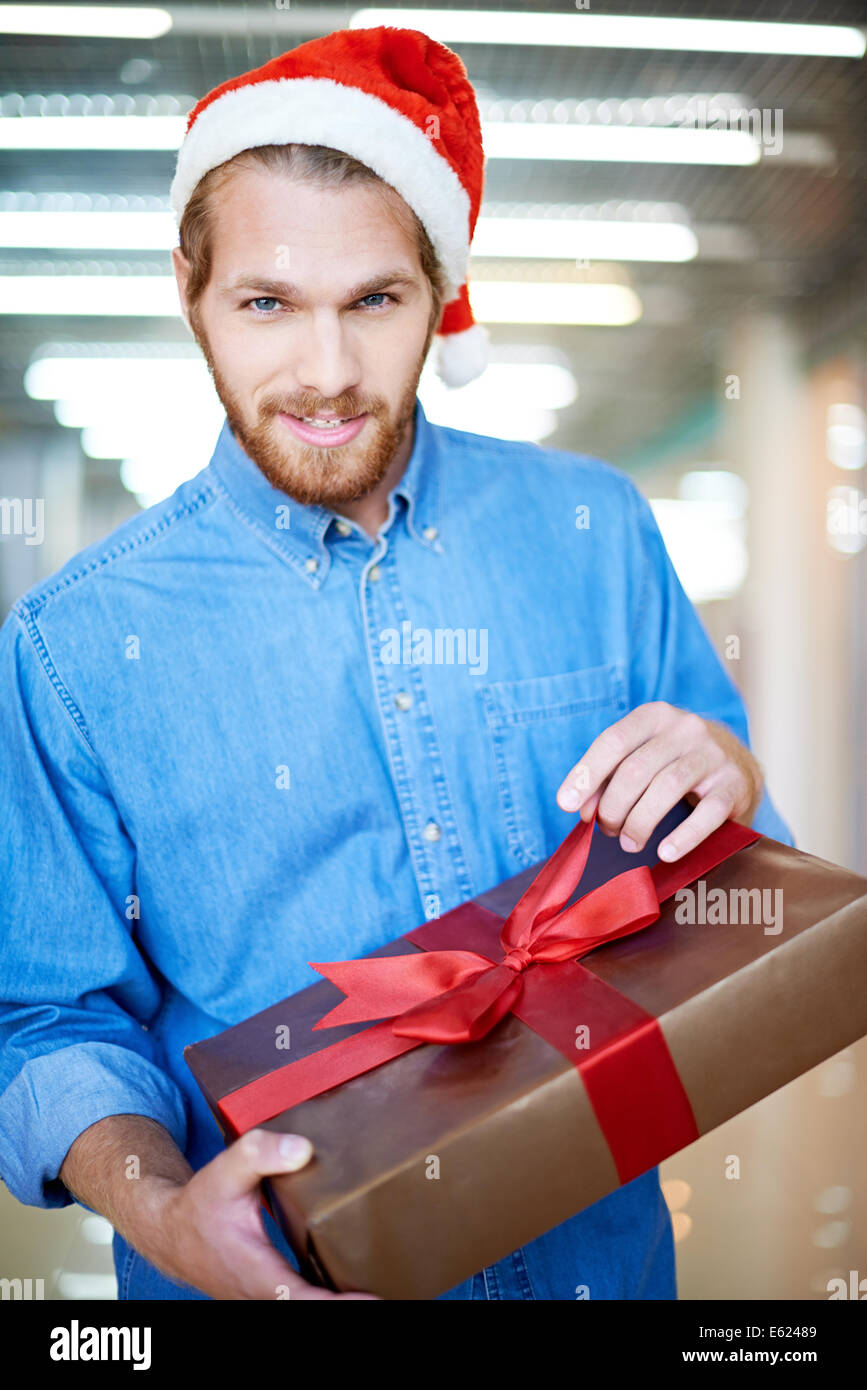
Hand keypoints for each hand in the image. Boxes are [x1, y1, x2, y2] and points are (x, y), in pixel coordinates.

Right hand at [139, 1128, 379, 1299]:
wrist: (171, 1232)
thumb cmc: (200, 1203)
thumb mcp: (224, 1169)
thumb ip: (260, 1152)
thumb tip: (303, 1149)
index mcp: (256, 1271)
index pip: (299, 1300)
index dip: (337, 1305)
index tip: (373, 1299)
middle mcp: (264, 1295)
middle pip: (313, 1311)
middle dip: (351, 1306)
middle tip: (394, 1291)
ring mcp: (268, 1299)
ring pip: (309, 1309)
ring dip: (344, 1303)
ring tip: (388, 1288)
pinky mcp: (273, 1295)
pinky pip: (305, 1302)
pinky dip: (331, 1299)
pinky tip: (360, 1288)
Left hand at [555, 702, 762, 861]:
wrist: (739, 765)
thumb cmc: (675, 763)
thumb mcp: (643, 757)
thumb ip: (610, 777)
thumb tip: (581, 807)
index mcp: (655, 715)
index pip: (613, 741)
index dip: (587, 774)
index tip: (566, 804)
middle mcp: (686, 728)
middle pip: (637, 769)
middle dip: (613, 806)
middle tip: (606, 830)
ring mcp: (714, 754)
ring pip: (667, 787)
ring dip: (640, 822)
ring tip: (628, 843)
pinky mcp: (735, 784)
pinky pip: (707, 813)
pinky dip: (683, 836)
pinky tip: (665, 852)